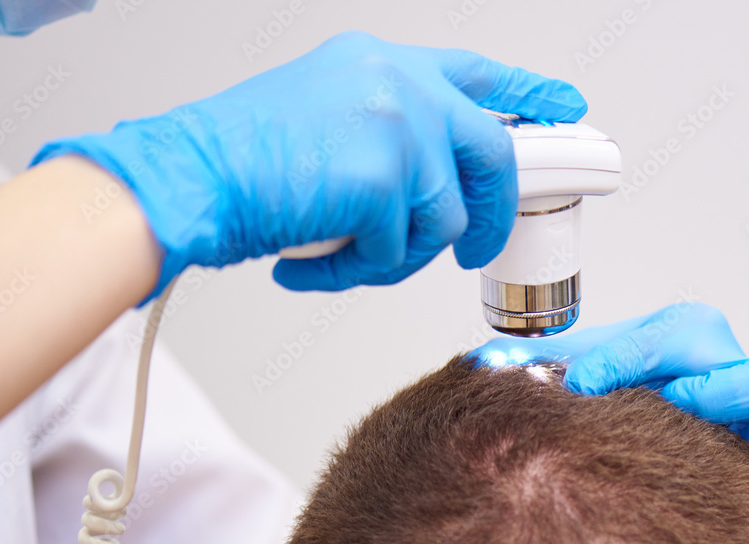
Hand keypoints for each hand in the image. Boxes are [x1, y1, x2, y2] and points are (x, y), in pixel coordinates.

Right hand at [30, 31, 586, 299]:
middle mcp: (399, 84)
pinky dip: (356, 272)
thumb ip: (386, 136)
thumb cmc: (239, 159)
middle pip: (490, 153)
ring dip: (395, 254)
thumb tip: (428, 186)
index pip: (478, 75)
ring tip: (340, 253)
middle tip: (472, 250)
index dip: (526, 95)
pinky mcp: (384, 179)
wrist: (185, 177)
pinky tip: (311, 261)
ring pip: (444, 219)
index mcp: (383, 65)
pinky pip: (399, 252)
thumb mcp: (324, 117)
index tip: (562, 109)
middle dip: (487, 215)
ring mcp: (398, 127)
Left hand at [470, 303, 748, 499]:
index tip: (585, 382)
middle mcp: (732, 377)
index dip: (634, 356)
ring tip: (732, 450)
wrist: (620, 438)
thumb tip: (486, 366)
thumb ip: (529, 366)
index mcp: (685, 343)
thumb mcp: (565, 374)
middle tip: (676, 409)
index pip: (683, 332)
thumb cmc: (605, 399)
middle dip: (722, 391)